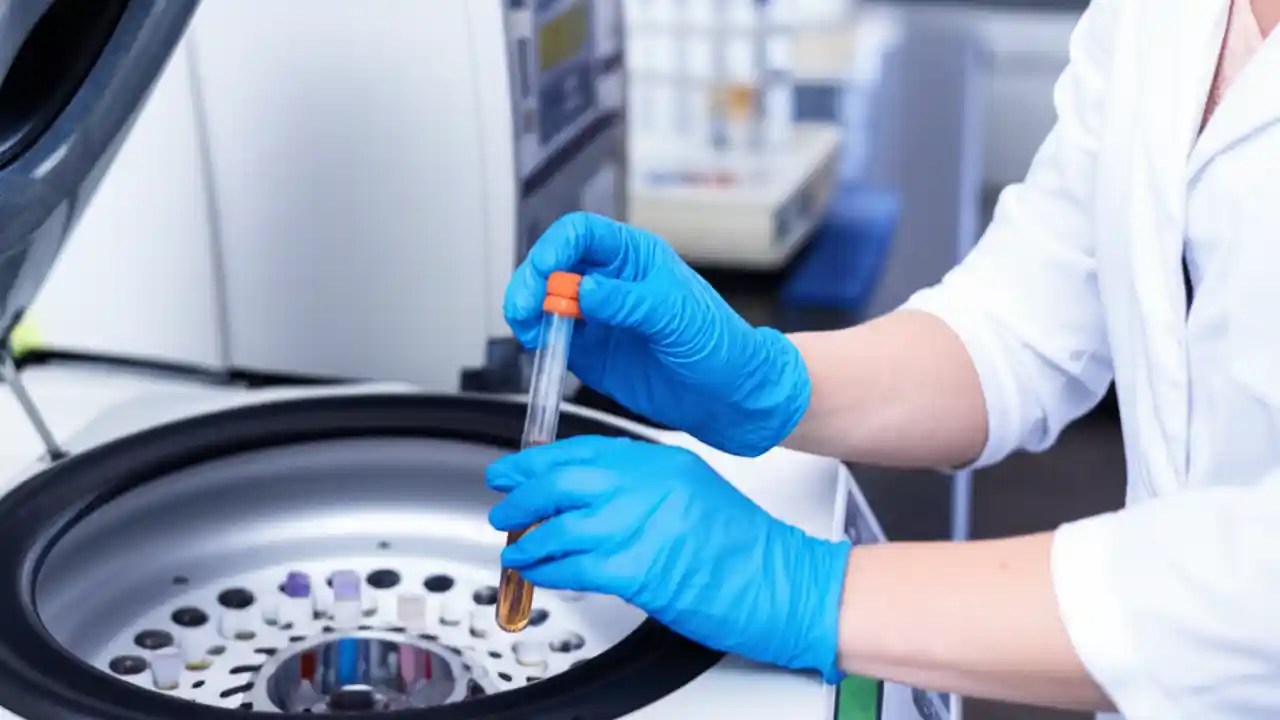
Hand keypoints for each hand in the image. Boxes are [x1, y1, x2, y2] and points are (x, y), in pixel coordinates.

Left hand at [486, 435, 850, 681]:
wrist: (778, 581)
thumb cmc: (743, 545)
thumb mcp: (691, 490)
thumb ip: (642, 486)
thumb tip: (588, 496)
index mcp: (660, 460)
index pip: (584, 450)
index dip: (538, 461)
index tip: (514, 468)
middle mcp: (647, 485)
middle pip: (563, 481)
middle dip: (522, 494)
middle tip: (502, 504)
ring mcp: (640, 525)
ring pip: (560, 526)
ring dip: (528, 539)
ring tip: (515, 548)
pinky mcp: (637, 568)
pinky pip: (573, 566)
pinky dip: (547, 570)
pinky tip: (538, 572)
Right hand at [504, 212, 809, 456]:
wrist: (730, 396)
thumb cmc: (719, 345)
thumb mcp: (676, 316)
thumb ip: (627, 301)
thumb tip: (583, 290)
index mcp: (633, 257)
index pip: (581, 233)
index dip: (556, 246)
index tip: (545, 269)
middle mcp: (609, 282)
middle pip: (553, 266)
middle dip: (532, 282)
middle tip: (525, 307)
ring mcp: (597, 318)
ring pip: (545, 302)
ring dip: (529, 312)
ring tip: (530, 331)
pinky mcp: (590, 353)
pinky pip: (554, 340)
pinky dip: (539, 343)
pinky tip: (542, 350)